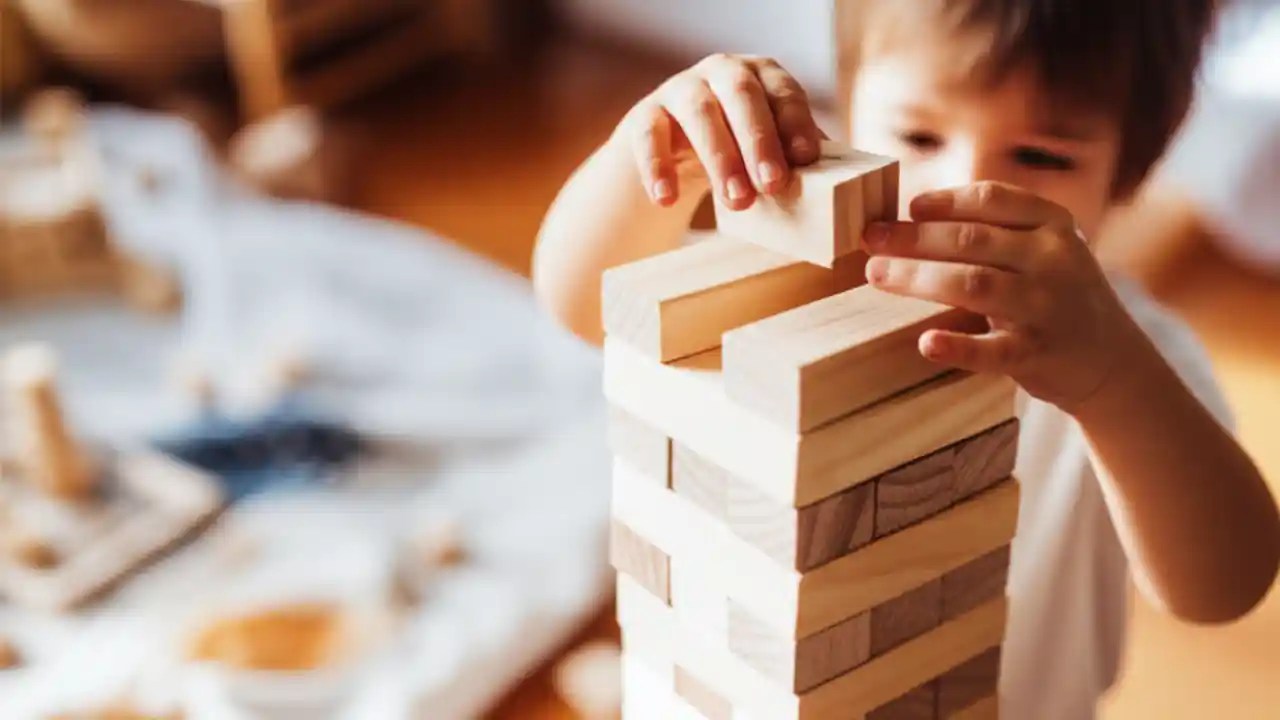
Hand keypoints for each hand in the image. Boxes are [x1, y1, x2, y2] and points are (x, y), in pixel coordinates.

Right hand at [617, 54, 824, 209]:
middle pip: (741, 95)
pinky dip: (657, 167)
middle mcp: (721, 72)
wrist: (669, 155)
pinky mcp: (645, 115)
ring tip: (736, 201)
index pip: (783, 92)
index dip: (795, 122)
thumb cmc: (735, 151)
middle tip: (772, 184)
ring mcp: (680, 90)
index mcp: (761, 77)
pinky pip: (649, 136)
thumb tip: (838, 186)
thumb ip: (794, 159)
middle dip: (759, 140)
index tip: (807, 159)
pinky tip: (666, 199)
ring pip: (699, 113)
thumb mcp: (766, 149)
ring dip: (720, 157)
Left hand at [861, 181, 1148, 411]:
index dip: (945, 201)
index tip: (907, 207)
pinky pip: (993, 350)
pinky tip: (927, 342)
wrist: (1110, 361)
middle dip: (914, 238)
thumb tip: (908, 218)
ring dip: (920, 277)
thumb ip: (992, 231)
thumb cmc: (1052, 295)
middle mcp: (1053, 259)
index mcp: (1052, 224)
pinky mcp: (1038, 353)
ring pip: (975, 284)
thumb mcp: (1040, 249)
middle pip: (972, 240)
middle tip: (871, 240)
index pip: (992, 200)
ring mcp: (1047, 307)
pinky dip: (958, 346)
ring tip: (878, 274)